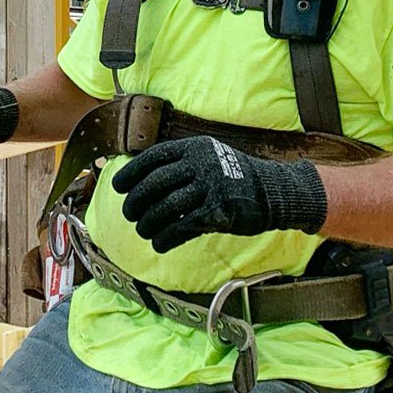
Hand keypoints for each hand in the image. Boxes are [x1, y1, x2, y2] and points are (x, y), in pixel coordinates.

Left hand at [109, 136, 327, 250]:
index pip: (153, 158)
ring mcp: (209, 188)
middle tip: (129, 214)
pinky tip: (159, 243)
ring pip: (165, 208)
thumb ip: (181, 164)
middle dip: (136, 201)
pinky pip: (182, 226)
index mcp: (194, 149)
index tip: (118, 186)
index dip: (131, 173)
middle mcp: (200, 164)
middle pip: (154, 184)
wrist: (274, 192)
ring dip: (148, 223)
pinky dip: (166, 237)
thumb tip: (143, 178)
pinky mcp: (218, 212)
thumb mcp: (209, 158)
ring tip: (142, 231)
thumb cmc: (235, 177)